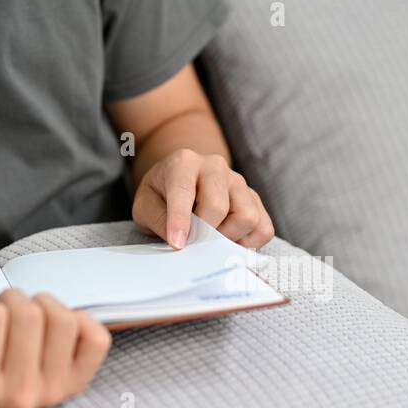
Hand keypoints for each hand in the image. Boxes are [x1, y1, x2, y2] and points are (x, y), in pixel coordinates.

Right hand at [0, 290, 110, 407]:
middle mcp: (19, 397)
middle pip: (29, 314)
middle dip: (11, 300)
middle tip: (1, 313)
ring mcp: (54, 392)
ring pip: (64, 320)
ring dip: (43, 305)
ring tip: (25, 316)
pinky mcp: (79, 382)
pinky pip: (97, 339)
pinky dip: (80, 321)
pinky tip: (54, 327)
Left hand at [132, 149, 274, 249]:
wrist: (182, 179)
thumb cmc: (161, 194)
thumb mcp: (144, 205)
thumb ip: (158, 220)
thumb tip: (182, 242)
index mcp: (184, 163)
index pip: (183, 192)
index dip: (180, 221)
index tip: (178, 244)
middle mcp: (215, 167)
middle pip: (218, 207)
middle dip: (205, 233)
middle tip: (193, 243)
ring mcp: (239, 182)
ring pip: (247, 217)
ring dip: (229, 237)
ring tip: (212, 239)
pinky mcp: (255, 199)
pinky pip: (263, 228)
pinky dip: (249, 242)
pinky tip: (230, 240)